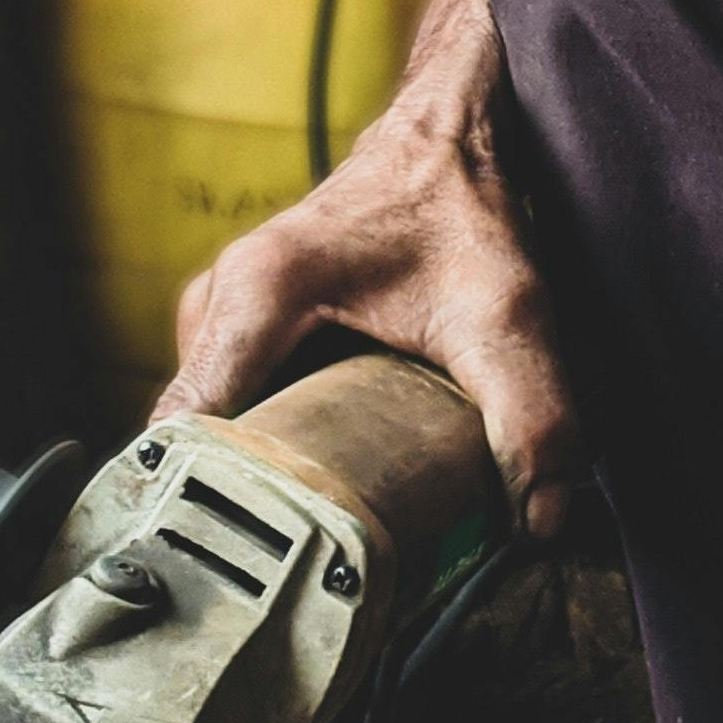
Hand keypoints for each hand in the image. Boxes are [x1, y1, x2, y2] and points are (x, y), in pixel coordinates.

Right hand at [162, 0, 582, 537]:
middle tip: (280, 589)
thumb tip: (540, 519)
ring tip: (296, 558)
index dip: (191, 515)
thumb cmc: (462, 205)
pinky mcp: (241, 330)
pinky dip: (263, 454)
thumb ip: (534, 418)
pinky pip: (229, 411)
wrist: (447, 132)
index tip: (214, 583)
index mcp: (256, 299)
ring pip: (210, 433)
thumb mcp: (510, 313)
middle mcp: (219, 306)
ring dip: (248, 489)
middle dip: (229, 520)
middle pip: (192, 447)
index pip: (183, 436)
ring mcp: (222, 318)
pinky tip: (308, 500)